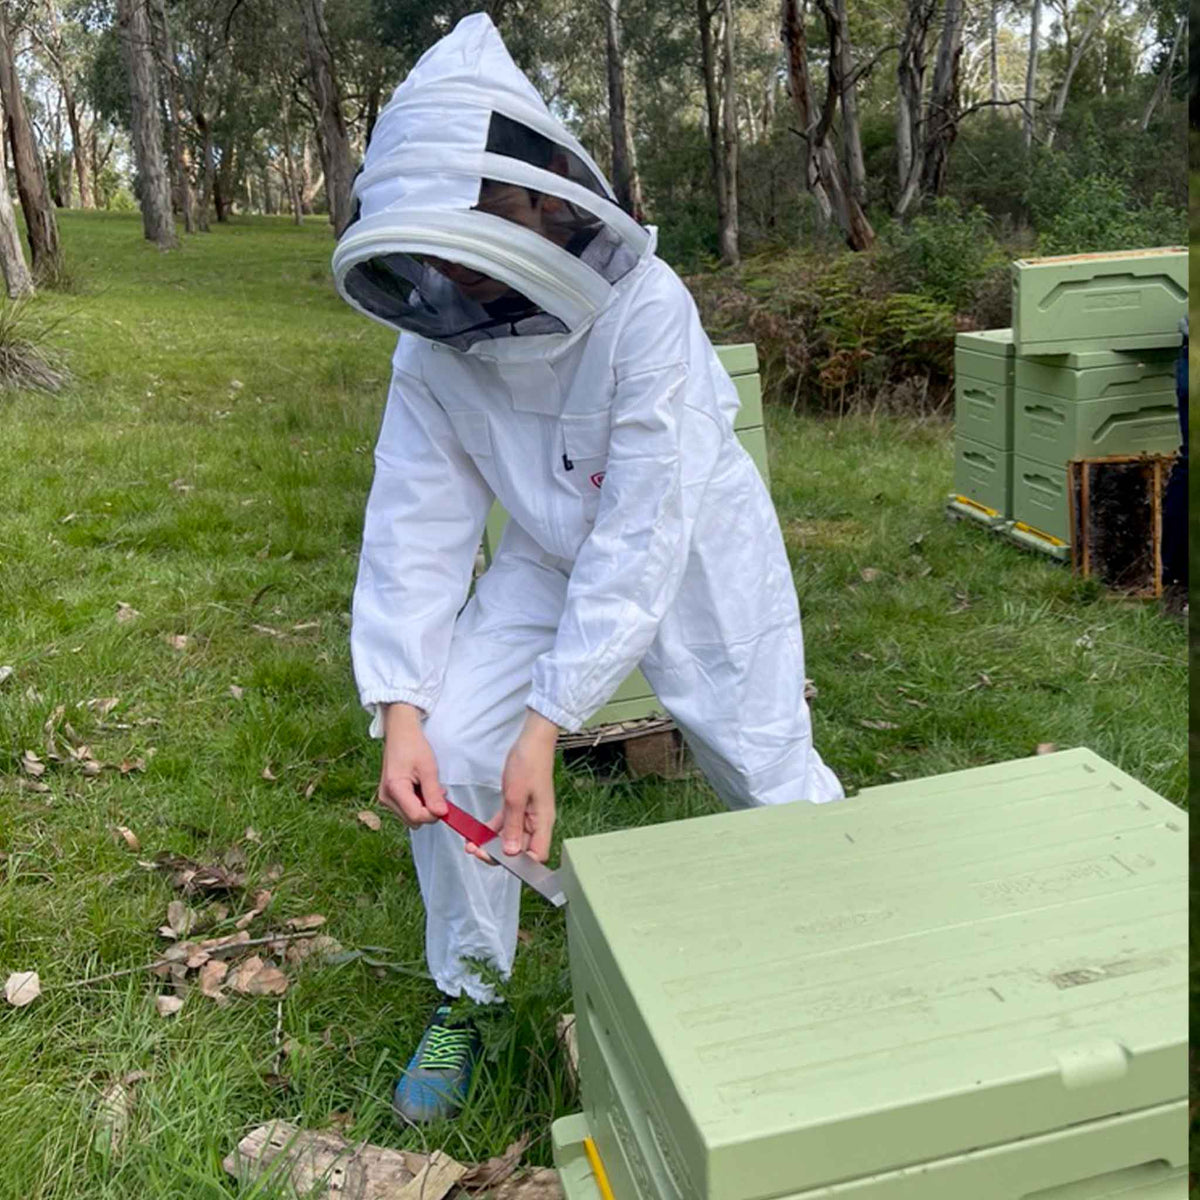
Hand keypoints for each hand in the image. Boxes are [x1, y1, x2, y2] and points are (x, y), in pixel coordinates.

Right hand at [377, 703, 448, 828]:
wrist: (400, 733)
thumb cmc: (412, 746)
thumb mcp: (428, 768)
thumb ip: (433, 793)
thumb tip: (441, 813)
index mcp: (394, 789)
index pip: (416, 816)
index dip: (433, 814)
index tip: (445, 804)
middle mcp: (385, 797)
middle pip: (412, 820)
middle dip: (428, 810)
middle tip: (437, 791)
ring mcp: (385, 798)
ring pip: (410, 816)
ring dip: (423, 806)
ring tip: (427, 786)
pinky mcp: (389, 797)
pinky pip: (406, 809)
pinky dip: (417, 802)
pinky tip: (420, 787)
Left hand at [465, 710, 557, 864]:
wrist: (531, 741)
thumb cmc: (528, 764)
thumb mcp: (515, 796)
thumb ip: (513, 826)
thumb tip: (512, 853)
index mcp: (543, 821)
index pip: (537, 855)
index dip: (521, 864)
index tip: (499, 861)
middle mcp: (537, 822)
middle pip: (521, 849)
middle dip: (499, 854)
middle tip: (478, 852)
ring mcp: (528, 814)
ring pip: (511, 837)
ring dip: (492, 843)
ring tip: (471, 846)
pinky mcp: (519, 806)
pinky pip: (506, 824)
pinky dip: (492, 829)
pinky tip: (476, 833)